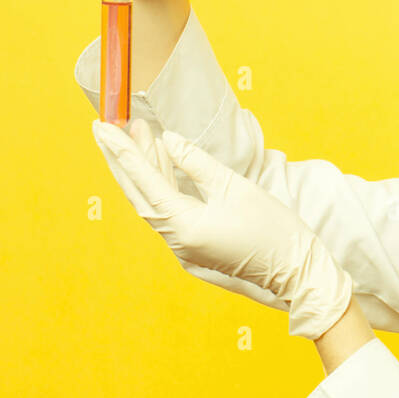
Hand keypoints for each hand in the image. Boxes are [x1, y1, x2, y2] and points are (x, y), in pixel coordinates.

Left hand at [90, 117, 353, 338]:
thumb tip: (168, 140)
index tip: (102, 128)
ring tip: (140, 133)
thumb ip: (196, 163)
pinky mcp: (195, 245)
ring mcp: (184, 246)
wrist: (296, 270)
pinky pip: (169, 210)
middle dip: (123, 159)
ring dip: (145, 168)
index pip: (144, 182)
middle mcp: (176, 240)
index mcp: (184, 226)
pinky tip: (162, 162)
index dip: (122, 152)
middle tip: (108, 127)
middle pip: (139, 194)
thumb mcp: (235, 187)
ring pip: (153, 201)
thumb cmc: (272, 230)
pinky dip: (162, 185)